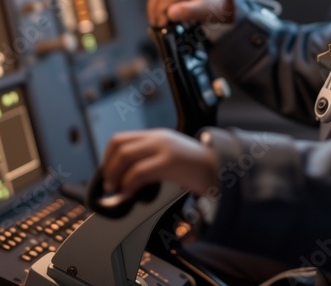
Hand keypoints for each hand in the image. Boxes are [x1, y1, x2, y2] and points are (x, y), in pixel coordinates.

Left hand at [102, 129, 218, 197]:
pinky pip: (139, 172)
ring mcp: (163, 148)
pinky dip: (129, 185)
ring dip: (116, 176)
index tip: (109, 174)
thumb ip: (151, 163)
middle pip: (119, 146)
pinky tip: (133, 195)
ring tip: (119, 191)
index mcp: (156, 136)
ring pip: (125, 157)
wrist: (222, 168)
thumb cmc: (197, 169)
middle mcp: (158, 138)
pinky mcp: (169, 162)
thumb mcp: (170, 159)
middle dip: (109, 168)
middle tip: (111, 186)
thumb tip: (126, 181)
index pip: (120, 139)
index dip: (108, 158)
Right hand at [147, 0, 233, 26]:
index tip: (164, 27)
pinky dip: (158, 9)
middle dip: (154, 12)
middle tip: (159, 27)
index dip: (160, 14)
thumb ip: (188, 11)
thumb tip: (170, 13)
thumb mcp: (203, 11)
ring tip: (159, 25)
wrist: (222, 4)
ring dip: (154, 10)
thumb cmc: (214, 7)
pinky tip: (163, 20)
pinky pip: (161, 0)